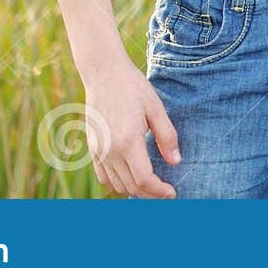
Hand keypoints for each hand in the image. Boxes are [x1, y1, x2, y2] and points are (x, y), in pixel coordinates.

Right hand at [82, 61, 179, 197]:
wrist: (103, 73)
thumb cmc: (133, 87)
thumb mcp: (156, 108)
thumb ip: (167, 136)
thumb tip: (175, 162)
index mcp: (128, 142)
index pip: (144, 180)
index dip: (159, 191)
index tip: (172, 193)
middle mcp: (110, 151)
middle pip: (131, 187)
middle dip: (150, 194)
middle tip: (165, 193)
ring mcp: (98, 151)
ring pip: (116, 185)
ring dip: (135, 191)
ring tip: (152, 187)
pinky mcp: (92, 148)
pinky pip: (103, 177)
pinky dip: (117, 184)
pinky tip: (131, 179)